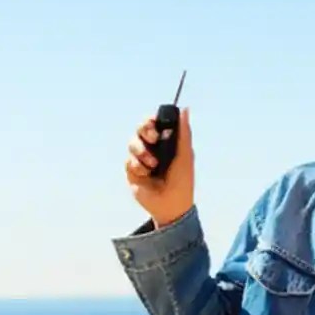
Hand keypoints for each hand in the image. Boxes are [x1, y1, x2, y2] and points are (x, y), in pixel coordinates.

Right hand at [125, 107, 194, 227]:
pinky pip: (129, 160)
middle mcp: (152, 147)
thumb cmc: (183, 181)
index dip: (152, 119)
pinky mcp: (132, 170)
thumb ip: (183, 133)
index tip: (155, 121)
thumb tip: (185, 109)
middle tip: (153, 138)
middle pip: (140, 128)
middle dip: (145, 129)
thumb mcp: (185, 155)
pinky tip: (147, 174)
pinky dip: (138, 165)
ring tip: (153, 164)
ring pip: (132, 142)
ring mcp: (141, 158)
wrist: (171, 205)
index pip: (155, 122)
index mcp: (166, 141)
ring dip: (142, 151)